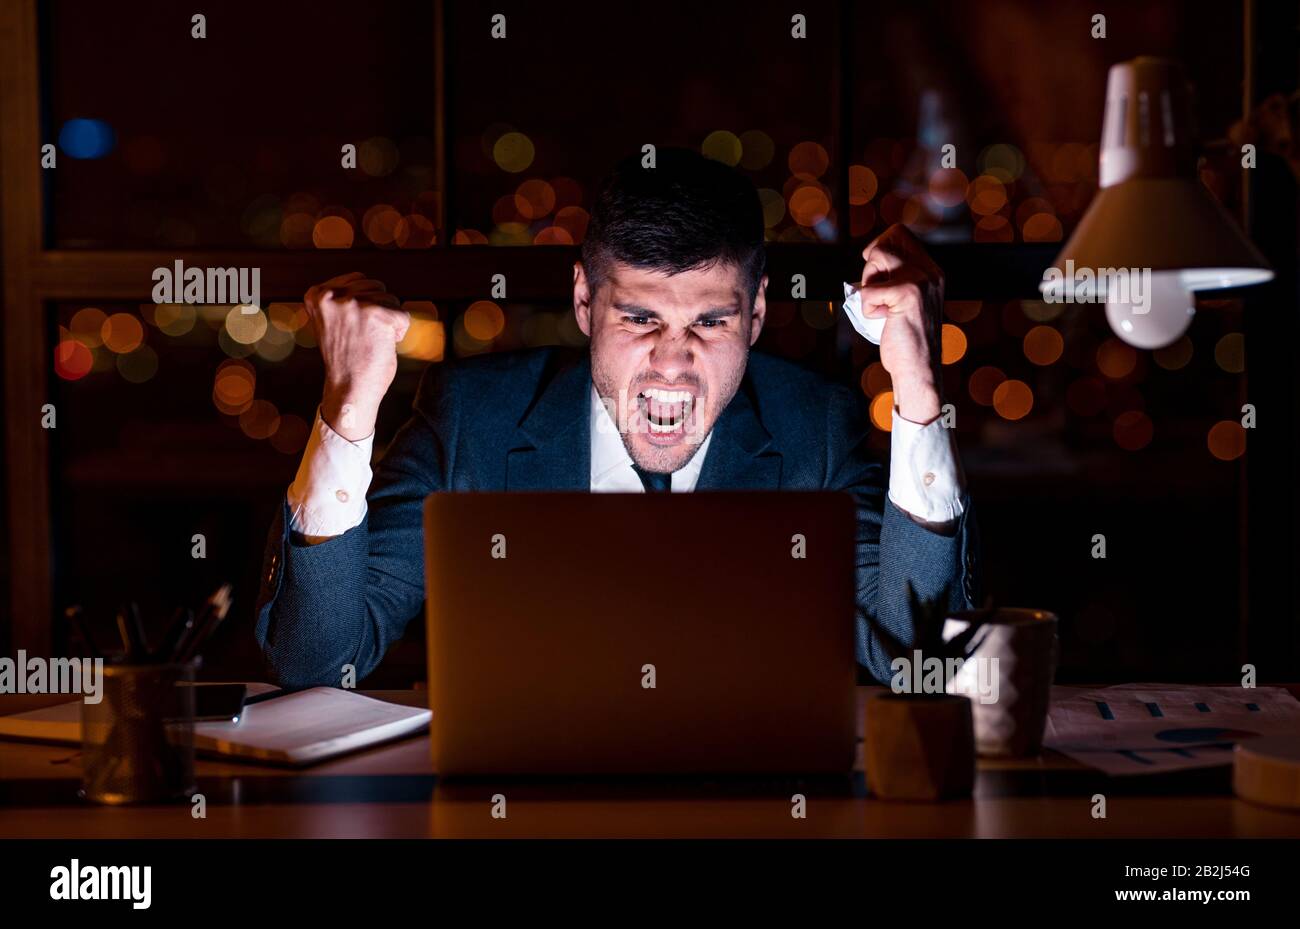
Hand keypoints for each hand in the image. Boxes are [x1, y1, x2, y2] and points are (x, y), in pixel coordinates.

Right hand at [304, 272, 408, 440]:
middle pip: (377, 286)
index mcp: (316, 294)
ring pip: (391, 299)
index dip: (365, 306)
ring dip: (389, 322)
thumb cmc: (347, 359)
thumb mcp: (335, 320)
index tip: (352, 329)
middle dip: (379, 311)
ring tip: (371, 342)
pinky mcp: (374, 313)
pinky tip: (382, 346)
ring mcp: (351, 303)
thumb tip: (370, 284)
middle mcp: (330, 295)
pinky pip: (403, 315)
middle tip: (363, 338)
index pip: (359, 280)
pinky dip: (399, 332)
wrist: (349, 390)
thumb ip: (343, 300)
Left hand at [852, 224, 944, 423]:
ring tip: (882, 308)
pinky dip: (867, 310)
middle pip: (885, 241)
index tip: (875, 271)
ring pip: (876, 258)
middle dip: (871, 266)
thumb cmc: (906, 340)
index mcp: (931, 270)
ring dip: (868, 286)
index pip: (899, 233)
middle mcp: (930, 271)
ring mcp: (920, 279)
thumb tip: (869, 258)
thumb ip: (894, 278)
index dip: (878, 247)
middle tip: (878, 294)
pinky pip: (867, 291)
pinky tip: (885, 321)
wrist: (919, 370)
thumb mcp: (904, 302)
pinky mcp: (908, 293)